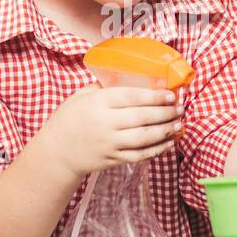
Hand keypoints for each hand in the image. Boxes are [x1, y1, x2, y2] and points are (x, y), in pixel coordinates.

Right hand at [40, 83, 183, 176]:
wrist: (56, 151)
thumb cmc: (69, 118)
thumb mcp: (81, 96)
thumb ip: (104, 87)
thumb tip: (134, 77)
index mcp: (98, 103)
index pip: (132, 97)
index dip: (155, 96)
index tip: (171, 95)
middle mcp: (105, 123)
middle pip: (142, 117)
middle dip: (165, 113)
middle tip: (179, 108)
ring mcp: (109, 143)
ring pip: (144, 138)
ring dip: (165, 131)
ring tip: (178, 124)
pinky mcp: (112, 159)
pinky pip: (139, 155)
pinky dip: (156, 150)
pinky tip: (168, 142)